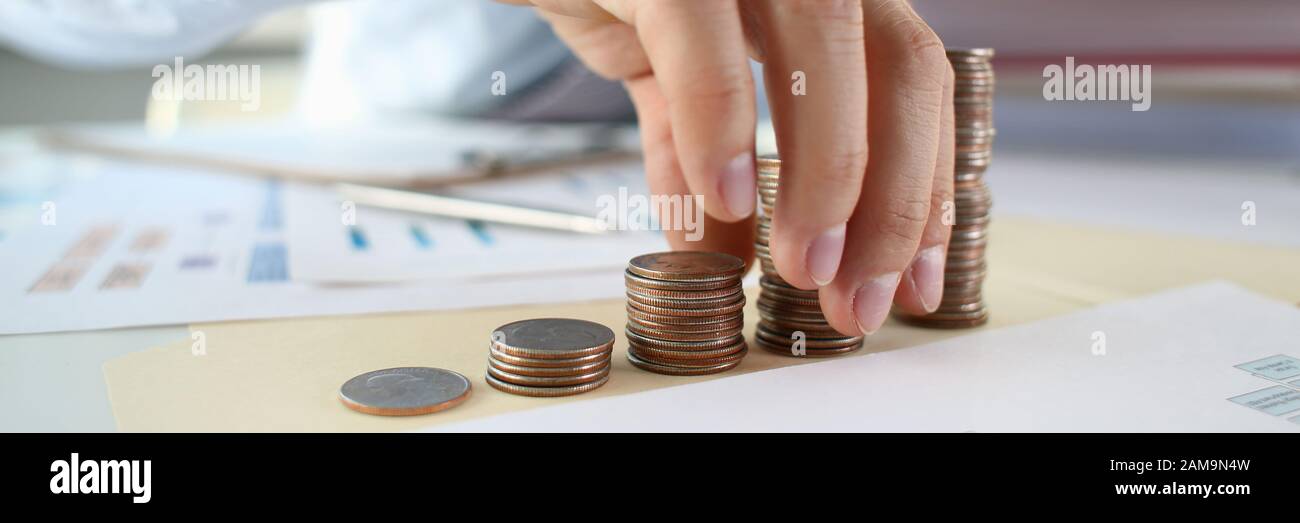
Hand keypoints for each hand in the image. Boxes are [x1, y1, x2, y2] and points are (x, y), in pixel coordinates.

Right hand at [504, 0, 953, 336]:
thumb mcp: (667, 83)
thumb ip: (701, 158)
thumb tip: (726, 263)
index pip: (911, 85)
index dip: (922, 187)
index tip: (909, 283)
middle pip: (899, 65)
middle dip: (892, 199)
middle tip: (855, 298)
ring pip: (825, 43)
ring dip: (824, 172)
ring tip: (801, 267)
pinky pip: (698, 32)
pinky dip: (717, 121)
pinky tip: (722, 197)